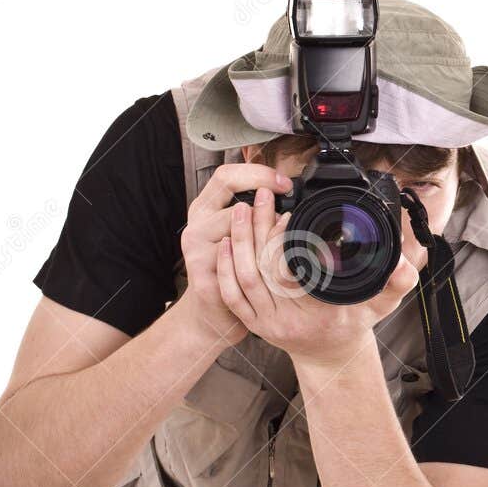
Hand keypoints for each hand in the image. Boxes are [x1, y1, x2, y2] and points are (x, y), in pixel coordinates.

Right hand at [178, 163, 294, 347]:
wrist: (214, 312)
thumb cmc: (232, 267)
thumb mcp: (238, 231)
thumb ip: (253, 211)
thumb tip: (285, 191)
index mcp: (204, 209)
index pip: (226, 176)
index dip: (256, 174)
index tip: (283, 183)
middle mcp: (197, 226)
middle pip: (231, 201)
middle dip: (265, 200)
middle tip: (290, 203)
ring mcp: (197, 253)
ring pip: (235, 234)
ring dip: (266, 232)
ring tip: (288, 230)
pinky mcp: (205, 279)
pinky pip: (236, 268)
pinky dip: (260, 263)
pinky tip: (281, 259)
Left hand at [216, 186, 418, 368]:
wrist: (332, 355)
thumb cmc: (353, 326)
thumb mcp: (381, 305)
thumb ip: (397, 282)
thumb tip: (403, 261)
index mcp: (313, 314)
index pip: (290, 271)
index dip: (284, 239)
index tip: (290, 213)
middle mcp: (284, 321)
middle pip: (259, 270)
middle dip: (255, 230)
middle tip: (259, 199)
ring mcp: (264, 323)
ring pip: (242, 278)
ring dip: (239, 242)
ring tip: (242, 210)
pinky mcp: (252, 321)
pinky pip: (232, 295)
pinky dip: (225, 269)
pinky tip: (225, 243)